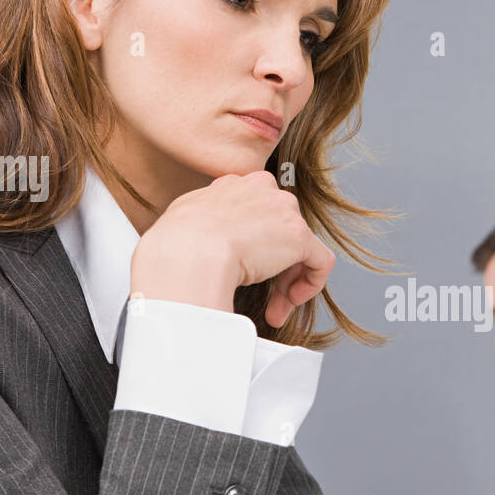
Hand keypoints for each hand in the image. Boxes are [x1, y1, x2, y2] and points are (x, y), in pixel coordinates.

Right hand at [130, 171, 335, 327]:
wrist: (187, 252)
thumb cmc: (174, 246)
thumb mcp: (183, 222)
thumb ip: (203, 223)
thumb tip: (206, 243)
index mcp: (232, 185)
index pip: (256, 213)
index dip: (254, 247)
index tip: (243, 270)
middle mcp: (261, 189)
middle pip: (280, 231)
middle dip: (275, 268)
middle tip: (265, 298)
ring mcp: (282, 210)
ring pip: (299, 248)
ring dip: (287, 283)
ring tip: (274, 309)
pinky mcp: (299, 236)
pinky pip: (320, 261)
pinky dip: (310, 285)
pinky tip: (290, 303)